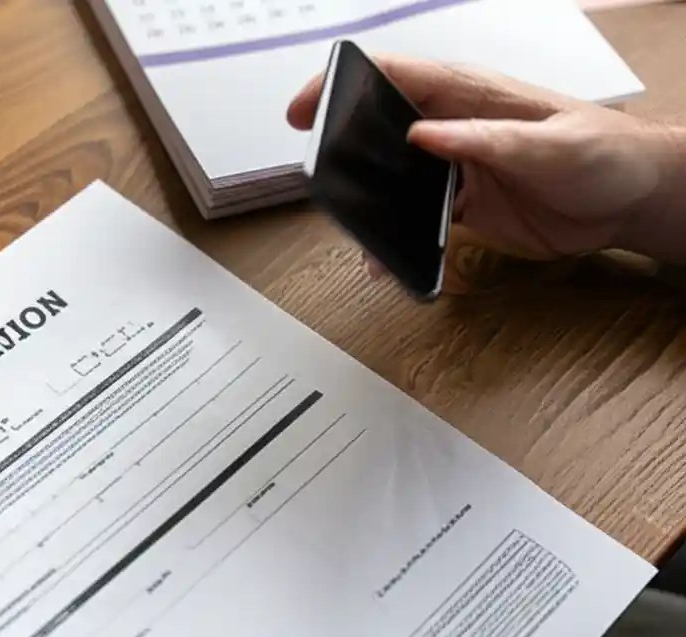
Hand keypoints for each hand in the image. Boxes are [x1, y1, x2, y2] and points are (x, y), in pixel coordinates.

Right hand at [287, 54, 685, 273]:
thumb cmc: (604, 153)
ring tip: (353, 232)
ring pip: (391, 180)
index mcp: (468, 94)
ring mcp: (454, 166)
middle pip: (378, 130)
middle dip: (341, 153)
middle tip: (318, 182)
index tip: (303, 110)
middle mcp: (452, 127)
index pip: (391, 75)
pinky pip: (416, 220)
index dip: (339, 86)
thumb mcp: (547, 143)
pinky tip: (390, 261)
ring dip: (368, 204)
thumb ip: (484, 138)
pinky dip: (398, 240)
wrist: (632, 201)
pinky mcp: (463, 204)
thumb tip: (421, 134)